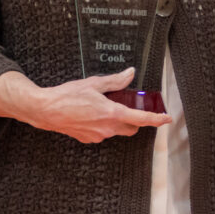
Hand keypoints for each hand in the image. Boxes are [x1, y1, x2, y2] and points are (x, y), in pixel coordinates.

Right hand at [0, 69, 170, 142]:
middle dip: (135, 120)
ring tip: (102, 106)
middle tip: (128, 106)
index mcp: (112, 113)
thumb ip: (115, 81)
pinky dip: (103, 125)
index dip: (157, 119)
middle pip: (131, 127)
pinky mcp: (89, 139)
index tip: (167, 119)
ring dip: (116, 120)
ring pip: (117, 130)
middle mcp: (108, 128)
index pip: (141, 119)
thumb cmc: (68, 95)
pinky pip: (103, 133)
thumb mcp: (94, 83)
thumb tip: (130, 74)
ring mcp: (98, 136)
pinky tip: (91, 114)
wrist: (47, 111)